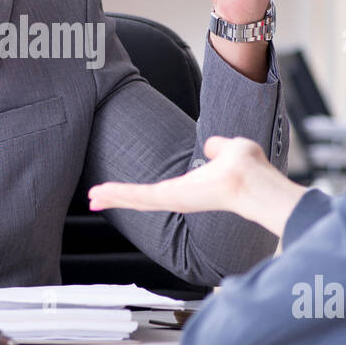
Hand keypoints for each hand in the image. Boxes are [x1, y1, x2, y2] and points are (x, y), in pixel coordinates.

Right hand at [87, 135, 307, 235]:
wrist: (253, 179)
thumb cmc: (249, 168)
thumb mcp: (229, 150)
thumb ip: (218, 147)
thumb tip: (212, 145)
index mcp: (191, 188)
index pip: (159, 191)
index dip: (141, 191)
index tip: (123, 192)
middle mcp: (179, 198)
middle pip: (141, 200)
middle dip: (118, 198)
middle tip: (96, 200)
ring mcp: (173, 200)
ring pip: (135, 200)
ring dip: (113, 197)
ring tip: (92, 198)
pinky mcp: (169, 197)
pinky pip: (137, 196)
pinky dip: (117, 195)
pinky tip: (99, 195)